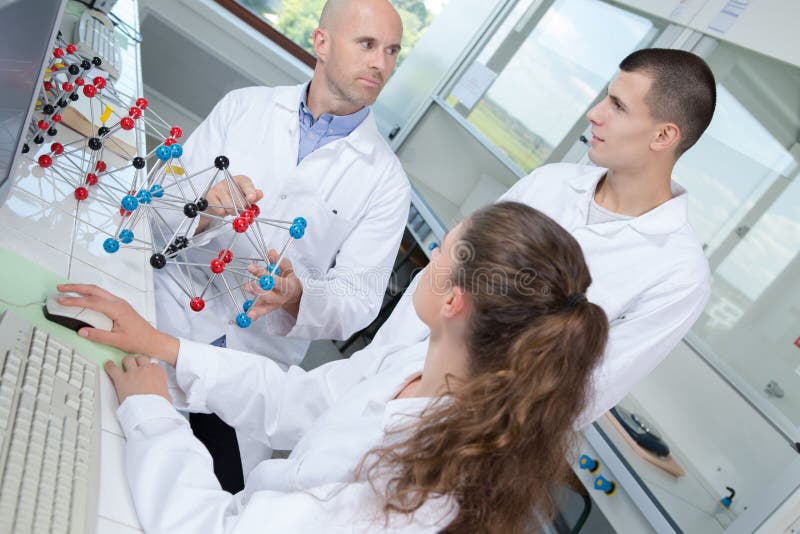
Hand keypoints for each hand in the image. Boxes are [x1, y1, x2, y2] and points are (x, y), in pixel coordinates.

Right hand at [56, 283, 179, 365]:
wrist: (152, 340)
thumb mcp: (116, 341)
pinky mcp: (119, 306)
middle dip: (76, 287)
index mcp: (117, 309)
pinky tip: (82, 297)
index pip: (92, 302)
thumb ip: (98, 336)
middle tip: (60, 288)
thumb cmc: (138, 340)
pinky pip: (102, 296)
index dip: (75, 300)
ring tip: (67, 290)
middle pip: (94, 290)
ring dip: (82, 289)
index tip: (61, 300)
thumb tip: (81, 331)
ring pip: (98, 291)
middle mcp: (118, 302)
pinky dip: (90, 294)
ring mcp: (120, 303)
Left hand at [104, 355, 171, 404]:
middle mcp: (145, 369)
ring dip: (126, 362)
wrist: (149, 410)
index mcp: (158, 372)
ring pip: (128, 359)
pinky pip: (113, 368)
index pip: (153, 364)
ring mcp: (133, 373)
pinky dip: (109, 366)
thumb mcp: (167, 395)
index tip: (147, 370)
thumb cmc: (158, 404)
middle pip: (140, 358)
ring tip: (123, 364)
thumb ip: (164, 391)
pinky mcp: (121, 379)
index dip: (148, 367)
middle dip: (137, 361)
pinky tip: (108, 365)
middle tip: (135, 365)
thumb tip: (164, 395)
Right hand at [195, 174, 263, 233]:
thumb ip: (254, 196)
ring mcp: (218, 188)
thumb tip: (260, 194)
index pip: (246, 183)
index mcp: (240, 179)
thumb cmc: (235, 196)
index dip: (250, 192)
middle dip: (242, 208)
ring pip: (230, 207)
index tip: (251, 199)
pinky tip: (223, 208)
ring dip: (233, 212)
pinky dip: (224, 213)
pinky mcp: (210, 197)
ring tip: (231, 208)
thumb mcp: (247, 195)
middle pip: (239, 200)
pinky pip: (221, 211)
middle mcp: (228, 181)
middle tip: (240, 208)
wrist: (217, 199)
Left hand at [243, 250, 302, 319]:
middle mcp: (281, 297)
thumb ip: (279, 261)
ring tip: (249, 311)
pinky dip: (255, 315)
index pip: (274, 280)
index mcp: (287, 286)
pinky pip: (262, 312)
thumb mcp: (287, 269)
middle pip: (269, 295)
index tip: (251, 268)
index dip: (262, 274)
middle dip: (257, 291)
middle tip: (247, 286)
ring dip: (256, 309)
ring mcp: (275, 304)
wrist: (294, 295)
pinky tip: (249, 316)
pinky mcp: (269, 309)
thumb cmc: (288, 280)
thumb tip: (271, 252)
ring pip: (266, 307)